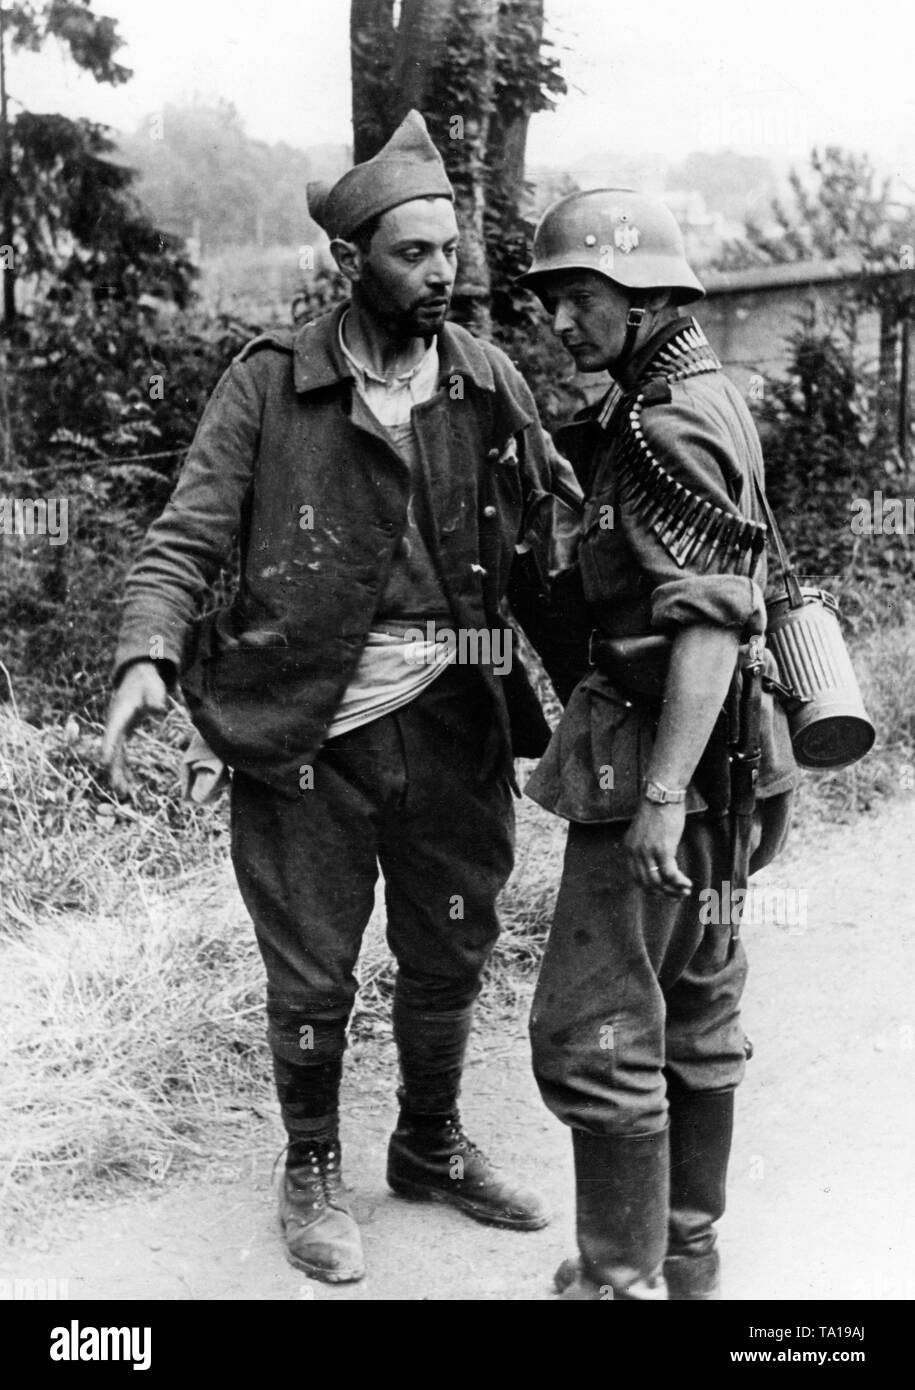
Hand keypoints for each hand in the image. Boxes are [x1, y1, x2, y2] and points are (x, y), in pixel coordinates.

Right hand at [101, 661, 168, 797]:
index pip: (113, 730)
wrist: (139, 676)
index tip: (105, 761)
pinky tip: (128, 781)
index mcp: (120, 712)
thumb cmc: (146, 682)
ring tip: (124, 791)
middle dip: (115, 768)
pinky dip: (124, 765)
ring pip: (116, 753)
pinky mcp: (124, 732)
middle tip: (119, 787)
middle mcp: (115, 723)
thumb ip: (155, 699)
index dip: (109, 745)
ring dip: (119, 772)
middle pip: (113, 748)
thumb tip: (159, 709)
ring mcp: (118, 728)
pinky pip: (122, 752)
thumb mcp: (153, 688)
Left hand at [622, 799, 691, 898]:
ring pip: (659, 883)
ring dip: (673, 891)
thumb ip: (646, 847)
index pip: (636, 877)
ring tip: (685, 891)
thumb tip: (658, 863)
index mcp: (629, 848)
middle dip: (663, 893)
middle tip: (677, 896)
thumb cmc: (658, 809)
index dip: (650, 888)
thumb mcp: (645, 831)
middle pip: (647, 884)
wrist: (662, 794)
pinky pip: (670, 875)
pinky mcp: (663, 850)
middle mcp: (635, 853)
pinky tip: (687, 884)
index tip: (663, 892)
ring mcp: (648, 852)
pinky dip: (679, 883)